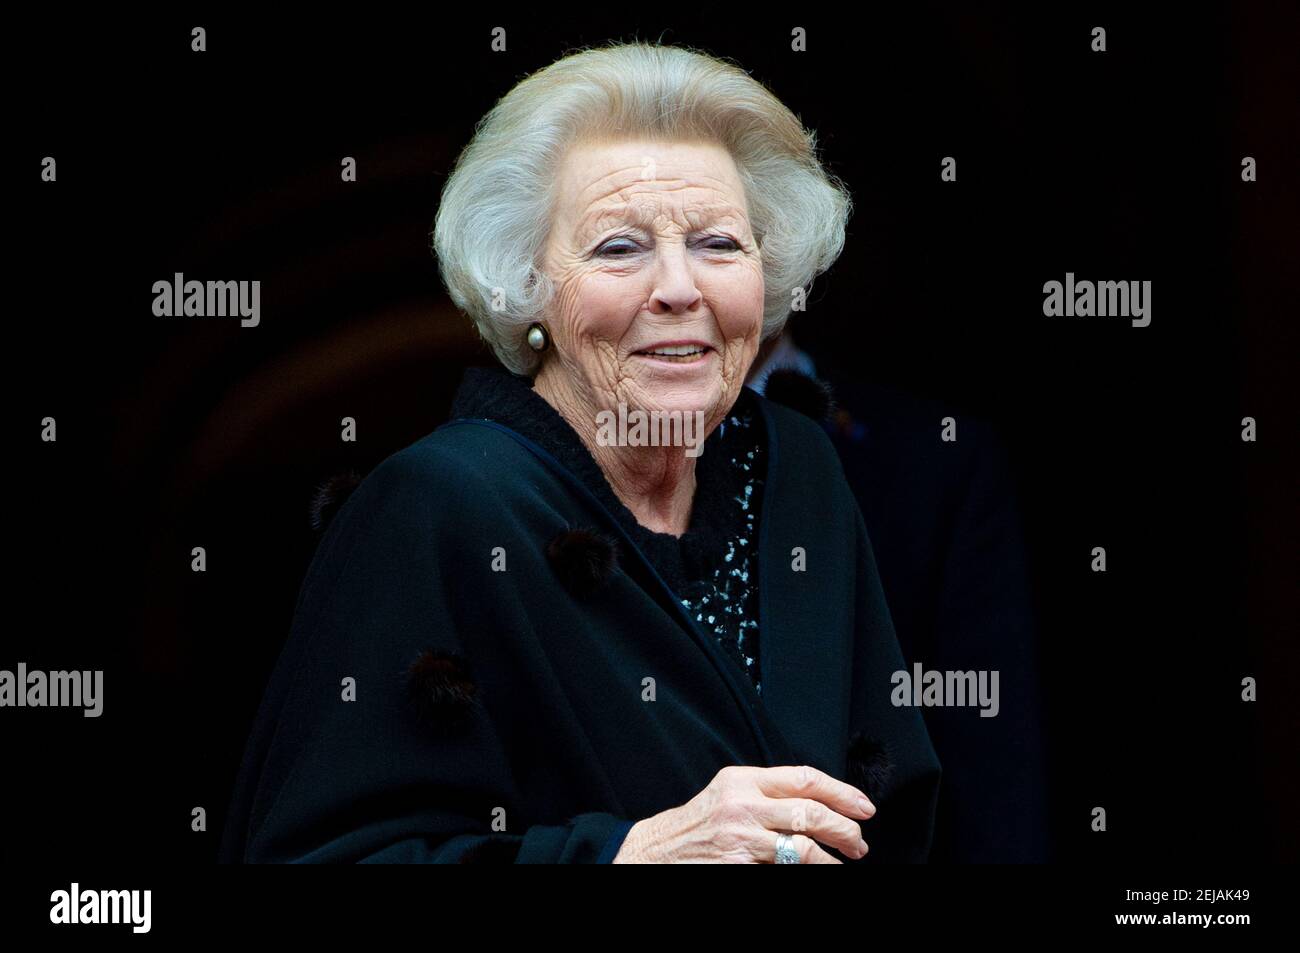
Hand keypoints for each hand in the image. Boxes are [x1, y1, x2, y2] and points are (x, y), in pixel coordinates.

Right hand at [611, 764, 874, 862]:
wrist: (657, 851)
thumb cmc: (698, 824)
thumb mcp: (730, 794)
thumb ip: (767, 793)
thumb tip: (819, 803)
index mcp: (743, 779)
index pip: (804, 778)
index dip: (841, 792)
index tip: (862, 805)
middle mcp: (743, 803)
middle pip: (810, 810)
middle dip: (844, 826)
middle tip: (859, 840)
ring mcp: (740, 835)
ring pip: (803, 842)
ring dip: (833, 853)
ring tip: (847, 858)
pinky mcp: (739, 862)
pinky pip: (785, 866)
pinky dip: (810, 869)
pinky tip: (821, 869)